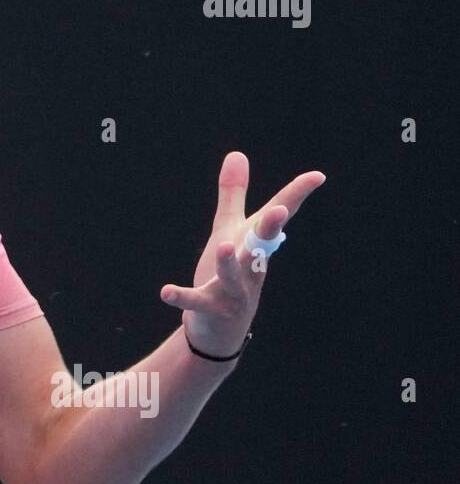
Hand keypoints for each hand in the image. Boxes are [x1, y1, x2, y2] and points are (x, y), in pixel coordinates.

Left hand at [160, 151, 325, 357]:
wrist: (221, 330)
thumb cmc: (229, 272)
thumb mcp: (229, 230)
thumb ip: (233, 195)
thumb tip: (237, 153)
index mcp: (254, 244)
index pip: (277, 217)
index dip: (296, 196)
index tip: (317, 176)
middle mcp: (250, 267)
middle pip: (262, 246)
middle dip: (270, 228)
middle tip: (279, 211)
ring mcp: (233, 291)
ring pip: (233, 276)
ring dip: (228, 261)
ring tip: (224, 244)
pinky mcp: (209, 309)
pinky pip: (195, 302)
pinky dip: (181, 297)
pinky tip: (165, 291)